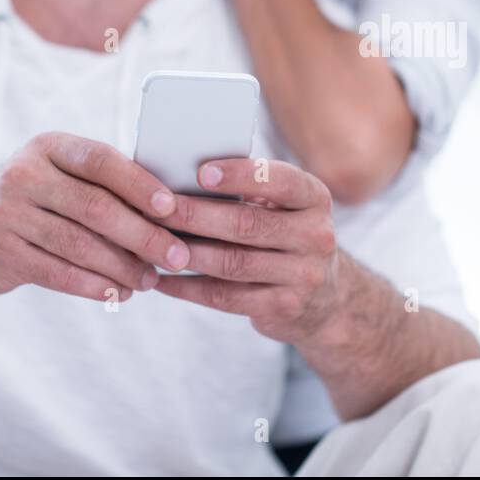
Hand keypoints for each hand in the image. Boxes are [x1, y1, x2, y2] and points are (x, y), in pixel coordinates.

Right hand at [0, 132, 190, 302]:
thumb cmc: (35, 200)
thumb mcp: (58, 174)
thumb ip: (104, 183)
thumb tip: (172, 211)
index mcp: (49, 147)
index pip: (101, 160)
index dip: (140, 184)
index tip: (173, 208)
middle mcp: (24, 175)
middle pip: (96, 207)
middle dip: (144, 235)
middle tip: (177, 256)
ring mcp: (7, 214)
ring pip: (80, 245)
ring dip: (123, 267)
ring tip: (150, 280)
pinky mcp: (1, 253)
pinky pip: (59, 273)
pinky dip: (95, 286)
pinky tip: (119, 292)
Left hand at [154, 158, 341, 344]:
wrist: (327, 298)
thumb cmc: (288, 236)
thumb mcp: (287, 208)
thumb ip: (252, 191)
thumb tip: (183, 177)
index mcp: (315, 199)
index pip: (280, 181)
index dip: (239, 175)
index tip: (201, 173)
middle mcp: (316, 235)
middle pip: (246, 224)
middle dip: (195, 215)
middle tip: (157, 209)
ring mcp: (304, 275)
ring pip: (233, 262)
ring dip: (187, 253)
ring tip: (152, 244)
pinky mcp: (284, 307)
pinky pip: (226, 297)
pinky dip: (188, 288)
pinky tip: (162, 280)